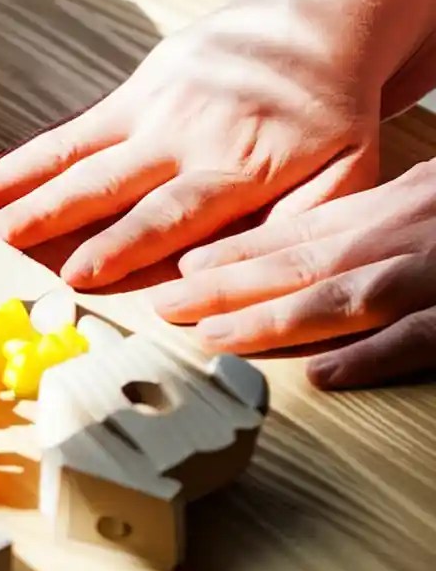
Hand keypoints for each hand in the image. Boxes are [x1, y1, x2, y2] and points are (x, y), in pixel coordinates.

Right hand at [0, 0, 382, 288]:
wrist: (311, 25)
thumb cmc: (327, 114)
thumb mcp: (347, 171)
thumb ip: (301, 223)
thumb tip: (229, 271)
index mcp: (239, 165)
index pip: (172, 213)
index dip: (123, 244)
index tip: (77, 274)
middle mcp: (182, 135)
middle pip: (102, 183)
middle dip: (42, 218)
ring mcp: (147, 110)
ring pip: (68, 154)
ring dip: (9, 185)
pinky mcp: (127, 93)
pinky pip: (65, 130)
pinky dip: (17, 154)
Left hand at [148, 159, 435, 388]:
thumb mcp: (434, 196)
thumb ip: (389, 216)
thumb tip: (331, 241)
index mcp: (395, 205)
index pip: (300, 230)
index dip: (237, 252)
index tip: (183, 267)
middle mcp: (403, 232)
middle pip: (301, 261)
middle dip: (226, 285)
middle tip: (162, 303)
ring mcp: (434, 271)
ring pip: (342, 294)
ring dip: (273, 318)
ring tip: (210, 335)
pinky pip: (420, 335)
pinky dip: (371, 355)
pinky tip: (321, 374)